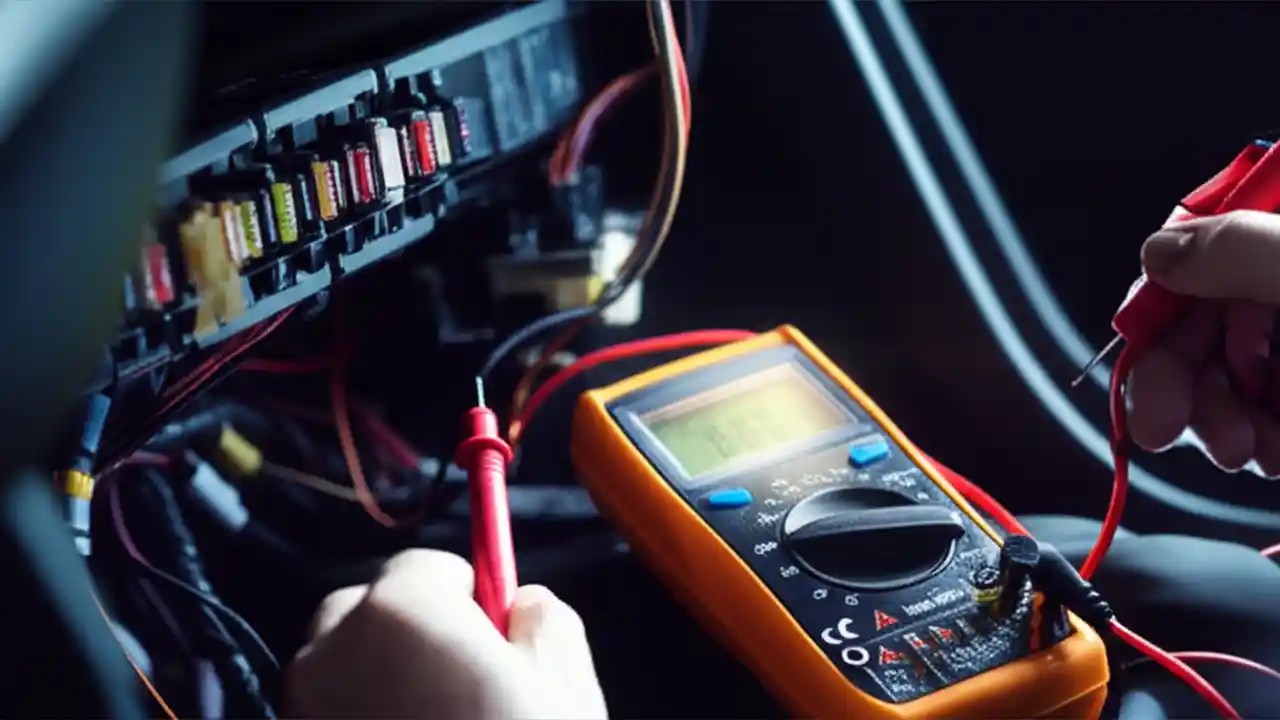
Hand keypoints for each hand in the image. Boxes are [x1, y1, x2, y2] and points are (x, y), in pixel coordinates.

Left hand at [284, 549, 607, 718]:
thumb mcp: (565, 683)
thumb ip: (545, 619)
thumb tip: (524, 605)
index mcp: (400, 609)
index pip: (425, 568)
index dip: (466, 595)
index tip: (494, 632)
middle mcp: (331, 649)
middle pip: (365, 611)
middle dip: (408, 630)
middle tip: (464, 681)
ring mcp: (303, 708)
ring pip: (338, 669)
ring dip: (377, 680)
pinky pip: (327, 717)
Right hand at [1127, 210, 1279, 474]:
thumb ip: (1242, 248)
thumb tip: (1157, 252)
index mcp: (1275, 244)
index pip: (1195, 261)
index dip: (1155, 312)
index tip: (1141, 362)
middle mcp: (1277, 290)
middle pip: (1201, 330)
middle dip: (1180, 382)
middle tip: (1164, 428)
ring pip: (1229, 381)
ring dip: (1218, 422)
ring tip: (1243, 451)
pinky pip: (1265, 420)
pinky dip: (1262, 444)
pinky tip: (1273, 456)